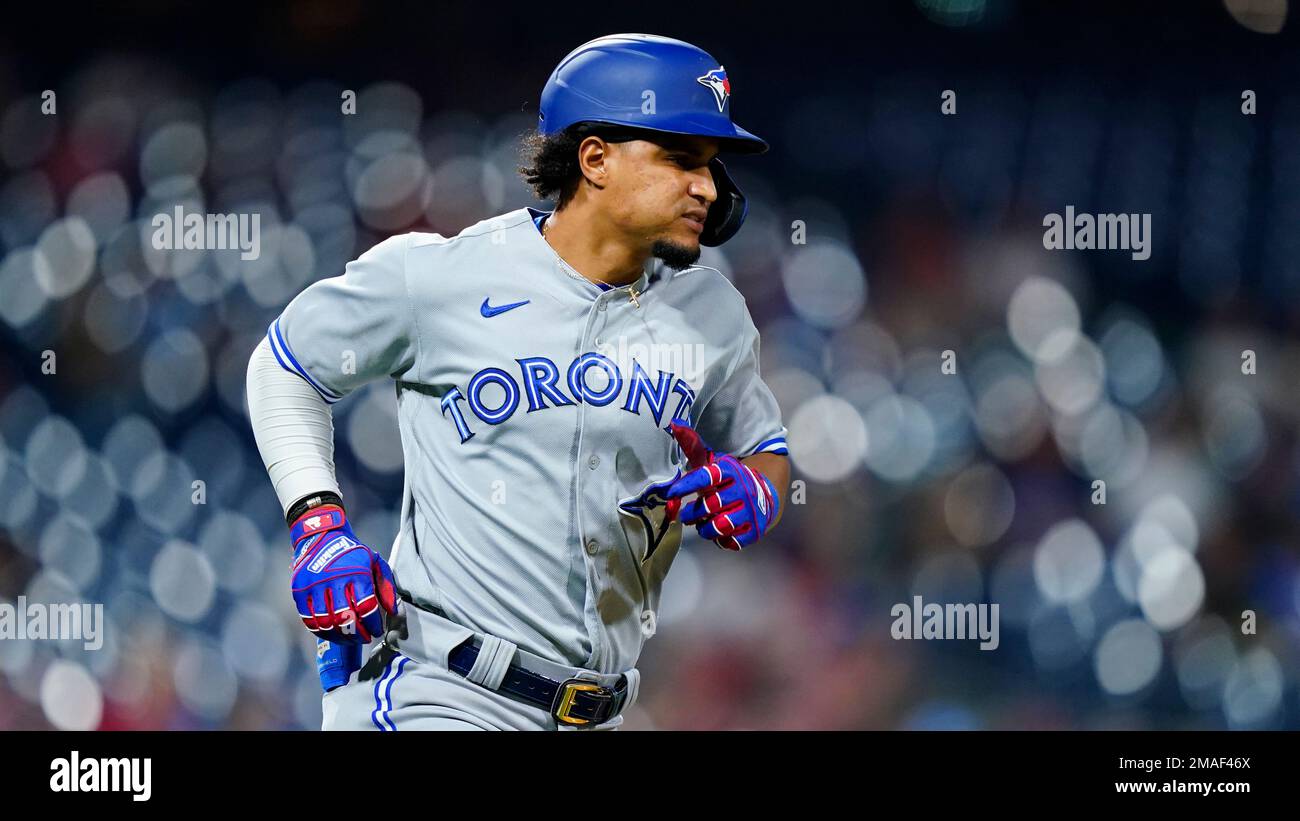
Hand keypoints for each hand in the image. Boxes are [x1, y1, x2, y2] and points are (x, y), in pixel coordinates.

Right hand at [289, 504, 400, 643]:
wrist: (321, 535)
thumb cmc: (352, 553)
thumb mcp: (375, 562)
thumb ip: (386, 587)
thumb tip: (393, 612)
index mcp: (357, 573)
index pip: (367, 608)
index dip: (373, 625)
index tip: (377, 631)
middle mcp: (334, 580)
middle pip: (346, 619)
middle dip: (357, 634)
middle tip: (364, 639)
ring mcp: (314, 586)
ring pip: (326, 623)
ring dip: (339, 637)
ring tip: (349, 639)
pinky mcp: (299, 591)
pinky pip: (309, 620)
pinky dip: (321, 631)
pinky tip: (332, 633)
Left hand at [663, 422, 778, 550]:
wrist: (766, 494)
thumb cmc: (730, 480)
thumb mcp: (715, 463)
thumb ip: (695, 448)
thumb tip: (674, 424)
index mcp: (731, 471)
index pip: (707, 477)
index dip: (687, 485)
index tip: (672, 493)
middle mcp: (743, 490)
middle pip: (710, 505)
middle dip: (692, 512)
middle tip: (686, 514)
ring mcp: (751, 512)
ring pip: (719, 526)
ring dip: (704, 528)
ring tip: (702, 523)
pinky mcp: (755, 530)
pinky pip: (731, 541)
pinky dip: (720, 540)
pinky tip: (718, 532)